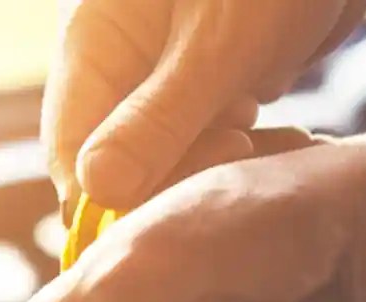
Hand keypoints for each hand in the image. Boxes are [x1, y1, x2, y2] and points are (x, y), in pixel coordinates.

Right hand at [43, 0, 365, 211]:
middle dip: (184, 173)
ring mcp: (164, 72)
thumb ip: (159, 118)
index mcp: (92, 45)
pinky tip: (292, 135)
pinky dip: (249, 147)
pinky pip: (214, 136)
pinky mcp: (211, 78)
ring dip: (222, 164)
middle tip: (247, 148)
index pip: (73, 155)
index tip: (192, 190)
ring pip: (174, 156)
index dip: (119, 195)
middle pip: (123, 162)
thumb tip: (96, 192)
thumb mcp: (219, 43)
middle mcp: (118, 64)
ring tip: (280, 140)